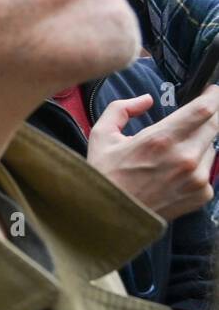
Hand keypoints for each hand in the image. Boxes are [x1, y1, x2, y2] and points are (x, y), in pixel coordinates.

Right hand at [87, 86, 218, 219]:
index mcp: (161, 139)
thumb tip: (146, 100)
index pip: (203, 109)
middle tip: (199, 114)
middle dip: (210, 115)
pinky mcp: (202, 194)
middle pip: (215, 125)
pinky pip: (208, 170)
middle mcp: (184, 157)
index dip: (212, 96)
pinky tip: (177, 170)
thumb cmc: (105, 176)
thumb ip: (121, 109)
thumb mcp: (101, 135)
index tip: (210, 92)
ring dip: (201, 142)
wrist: (110, 216)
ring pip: (212, 147)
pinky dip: (198, 165)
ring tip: (178, 149)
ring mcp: (196, 178)